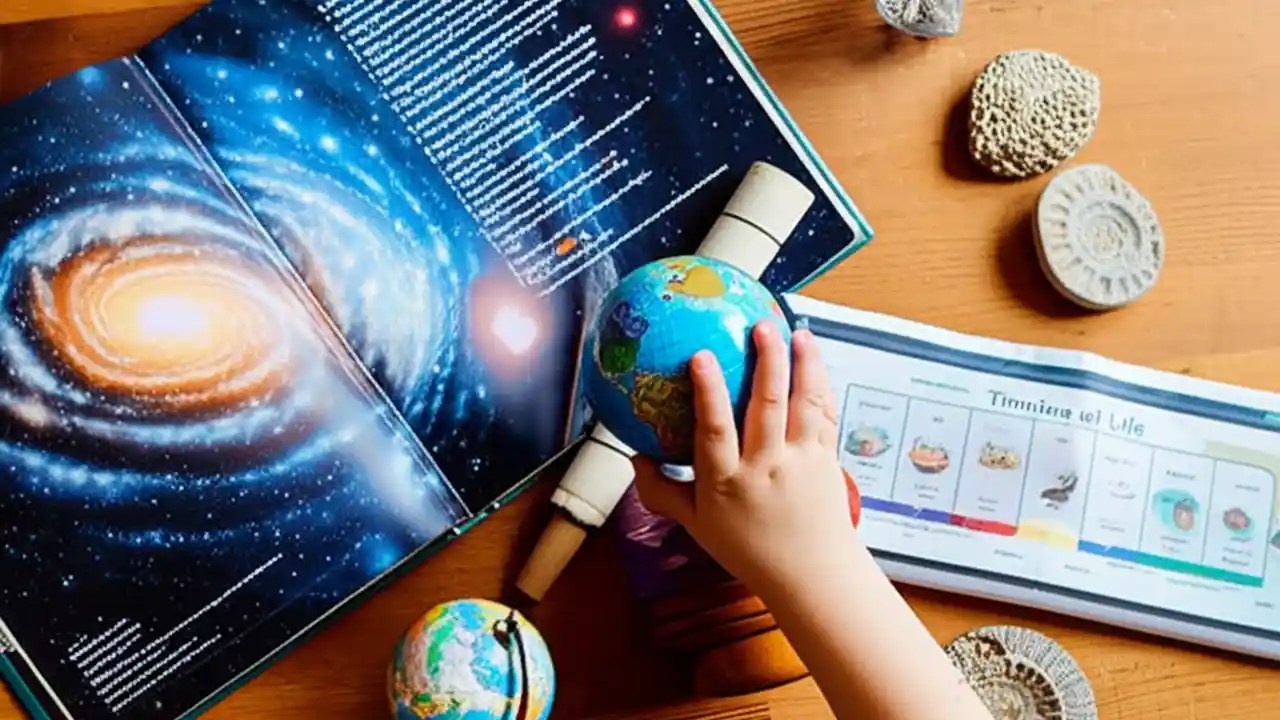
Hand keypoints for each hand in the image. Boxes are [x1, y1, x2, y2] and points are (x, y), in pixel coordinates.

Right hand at [632, 322, 858, 598]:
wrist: (811, 576)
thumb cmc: (749, 550)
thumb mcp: (696, 526)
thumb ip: (662, 490)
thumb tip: (635, 457)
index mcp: (725, 483)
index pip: (714, 430)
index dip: (708, 391)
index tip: (700, 357)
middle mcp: (764, 468)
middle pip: (765, 405)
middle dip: (765, 360)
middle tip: (759, 326)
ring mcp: (799, 462)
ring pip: (802, 403)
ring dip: (801, 363)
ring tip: (796, 331)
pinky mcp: (825, 459)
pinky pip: (823, 414)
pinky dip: (820, 382)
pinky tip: (814, 359)